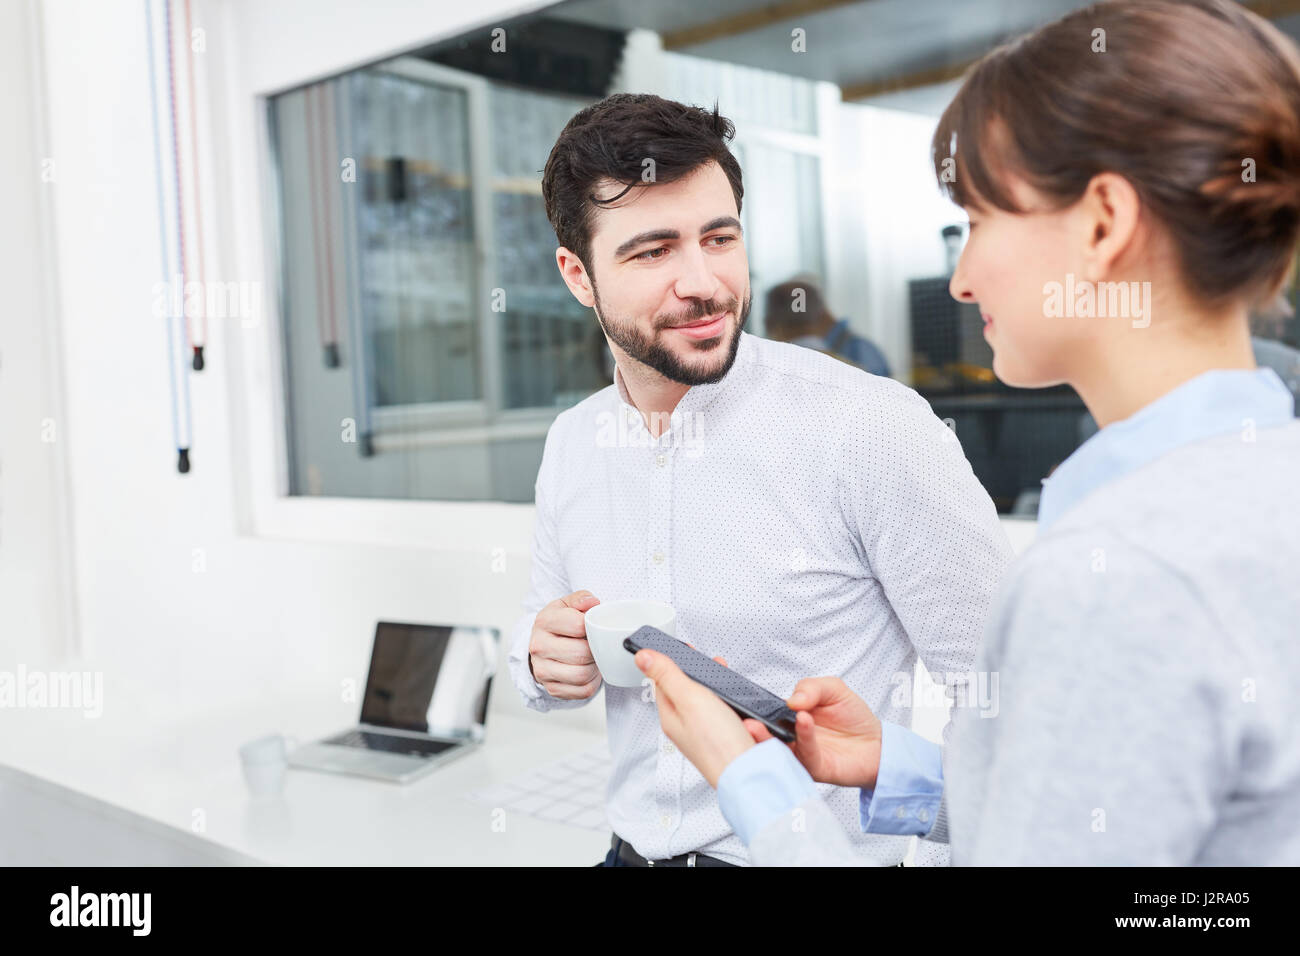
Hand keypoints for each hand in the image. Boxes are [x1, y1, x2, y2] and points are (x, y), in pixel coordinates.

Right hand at [527, 590, 602, 699]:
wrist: (543, 646)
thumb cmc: (560, 624)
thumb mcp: (568, 605)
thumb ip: (581, 599)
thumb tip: (592, 603)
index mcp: (544, 621)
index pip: (577, 625)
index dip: (593, 627)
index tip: (593, 627)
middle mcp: (538, 646)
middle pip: (581, 653)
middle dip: (595, 650)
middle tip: (596, 645)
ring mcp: (543, 670)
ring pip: (582, 674)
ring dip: (594, 667)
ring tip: (593, 658)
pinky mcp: (552, 688)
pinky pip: (583, 691)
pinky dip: (592, 682)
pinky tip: (588, 671)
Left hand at [633, 649, 753, 788]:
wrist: (750, 775)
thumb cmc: (718, 743)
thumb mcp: (689, 698)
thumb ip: (667, 675)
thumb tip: (642, 656)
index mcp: (671, 717)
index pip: (663, 682)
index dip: (672, 662)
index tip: (685, 648)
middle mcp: (687, 727)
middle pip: (689, 691)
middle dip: (703, 675)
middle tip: (714, 665)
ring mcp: (709, 734)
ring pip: (713, 702)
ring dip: (723, 691)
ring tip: (732, 689)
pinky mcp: (729, 739)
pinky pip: (732, 716)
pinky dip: (738, 710)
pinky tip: (745, 716)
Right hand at [744, 677, 881, 788]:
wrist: (878, 743)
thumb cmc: (853, 717)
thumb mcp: (833, 689)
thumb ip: (811, 688)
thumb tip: (791, 700)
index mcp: (789, 718)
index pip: (765, 713)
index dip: (752, 708)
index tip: (739, 702)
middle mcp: (790, 737)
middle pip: (763, 735)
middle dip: (750, 728)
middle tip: (743, 719)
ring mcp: (800, 754)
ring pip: (777, 748)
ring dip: (767, 737)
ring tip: (764, 723)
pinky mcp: (814, 768)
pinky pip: (804, 754)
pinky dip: (803, 736)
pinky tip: (804, 721)